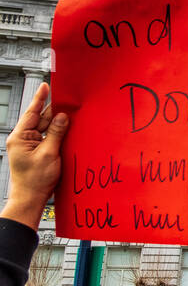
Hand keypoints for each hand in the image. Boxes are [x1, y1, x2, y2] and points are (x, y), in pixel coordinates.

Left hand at [2, 82, 68, 228]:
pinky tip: (67, 128)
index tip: (46, 86)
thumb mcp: (48, 154)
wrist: (30, 199)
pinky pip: (48, 138)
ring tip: (70, 112)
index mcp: (20, 137)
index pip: (31, 113)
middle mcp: (23, 139)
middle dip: (53, 110)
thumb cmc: (35, 180)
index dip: (40, 99)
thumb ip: (56, 133)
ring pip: (46, 129)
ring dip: (57, 122)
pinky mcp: (37, 153)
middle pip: (40, 120)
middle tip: (66, 99)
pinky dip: (57, 133)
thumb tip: (63, 117)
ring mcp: (30, 146)